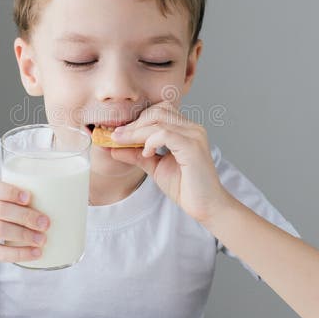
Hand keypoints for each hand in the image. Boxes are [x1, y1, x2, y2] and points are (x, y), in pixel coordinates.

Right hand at [0, 180, 50, 273]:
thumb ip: (16, 200)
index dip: (10, 192)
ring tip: (42, 239)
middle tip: (46, 223)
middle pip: (0, 209)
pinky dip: (21, 253)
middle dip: (26, 216)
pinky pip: (0, 253)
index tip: (29, 198)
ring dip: (25, 234)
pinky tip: (36, 253)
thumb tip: (57, 198)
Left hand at [108, 102, 233, 224]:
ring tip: (124, 142)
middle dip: (134, 123)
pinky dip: (150, 141)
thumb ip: (137, 155)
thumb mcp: (155, 167)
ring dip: (137, 131)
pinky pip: (165, 134)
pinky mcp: (192, 147)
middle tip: (116, 136)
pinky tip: (145, 152)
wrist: (205, 206)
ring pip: (159, 120)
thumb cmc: (185, 187)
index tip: (117, 133)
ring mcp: (194, 135)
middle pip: (158, 111)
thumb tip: (113, 148)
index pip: (159, 111)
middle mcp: (192, 128)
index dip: (136, 120)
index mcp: (186, 130)